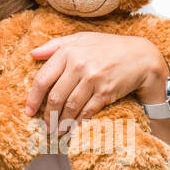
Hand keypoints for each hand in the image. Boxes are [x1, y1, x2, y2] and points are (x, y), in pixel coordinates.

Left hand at [24, 33, 168, 131]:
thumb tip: (32, 53)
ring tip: (57, 130)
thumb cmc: (108, 47)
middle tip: (46, 125)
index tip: (29, 111)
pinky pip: (87, 112)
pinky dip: (78, 123)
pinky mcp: (105, 92)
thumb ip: (55, 45)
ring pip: (70, 107)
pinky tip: (73, 128)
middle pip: (55, 97)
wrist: (141, 56)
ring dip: (61, 122)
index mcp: (69, 52)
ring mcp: (93, 79)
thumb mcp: (82, 38)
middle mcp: (79, 65)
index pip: (43, 79)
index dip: (33, 98)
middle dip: (48, 115)